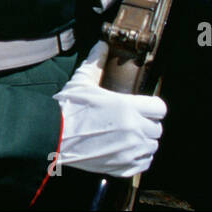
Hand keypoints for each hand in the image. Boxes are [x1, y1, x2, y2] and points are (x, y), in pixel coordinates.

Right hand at [53, 43, 166, 177]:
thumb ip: (95, 63)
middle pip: (157, 128)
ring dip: (142, 141)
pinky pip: (143, 163)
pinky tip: (122, 150)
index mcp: (127, 107)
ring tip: (124, 136)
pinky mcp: (124, 166)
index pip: (160, 108)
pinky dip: (136, 158)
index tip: (142, 107)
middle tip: (128, 121)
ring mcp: (131, 151)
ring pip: (151, 146)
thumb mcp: (80, 82)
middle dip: (145, 124)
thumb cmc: (67, 108)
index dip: (151, 106)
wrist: (52, 135)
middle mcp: (134, 130)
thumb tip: (102, 45)